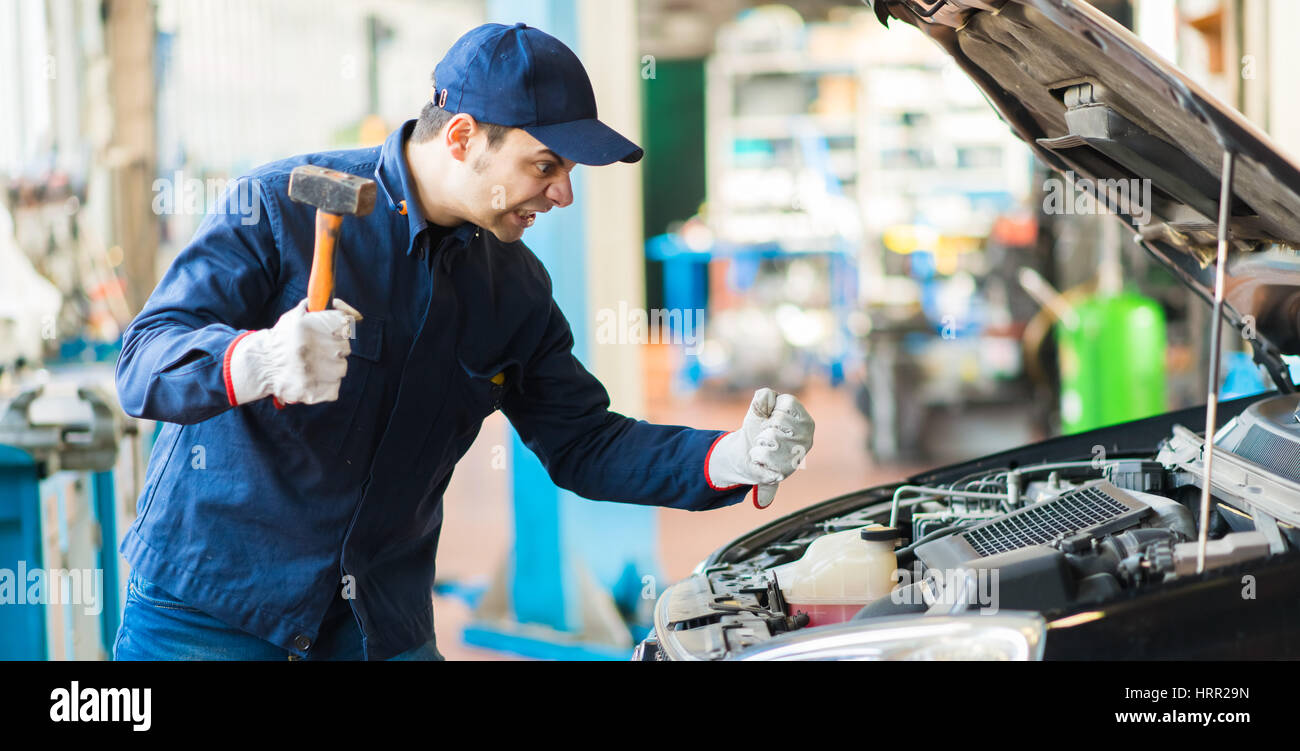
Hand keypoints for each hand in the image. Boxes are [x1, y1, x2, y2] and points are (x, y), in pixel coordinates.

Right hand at [227, 297, 360, 405]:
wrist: (261, 365)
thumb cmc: (282, 338)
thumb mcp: (297, 315)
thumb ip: (320, 307)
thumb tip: (348, 309)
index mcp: (316, 325)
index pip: (346, 323)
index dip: (339, 329)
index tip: (332, 333)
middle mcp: (319, 347)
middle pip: (345, 348)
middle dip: (333, 349)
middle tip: (315, 351)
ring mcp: (320, 371)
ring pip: (341, 368)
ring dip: (330, 368)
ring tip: (311, 366)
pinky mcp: (316, 391)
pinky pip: (334, 388)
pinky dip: (326, 385)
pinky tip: (311, 379)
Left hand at [707, 388, 813, 508]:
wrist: (745, 453)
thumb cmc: (757, 428)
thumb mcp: (759, 407)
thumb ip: (764, 396)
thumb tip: (770, 398)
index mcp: (805, 420)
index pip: (788, 402)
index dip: (772, 408)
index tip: (770, 417)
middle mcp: (807, 438)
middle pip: (779, 419)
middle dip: (765, 425)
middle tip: (767, 434)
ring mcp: (798, 456)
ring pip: (771, 436)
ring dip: (760, 440)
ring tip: (765, 446)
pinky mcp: (785, 472)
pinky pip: (763, 454)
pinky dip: (756, 454)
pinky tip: (762, 459)